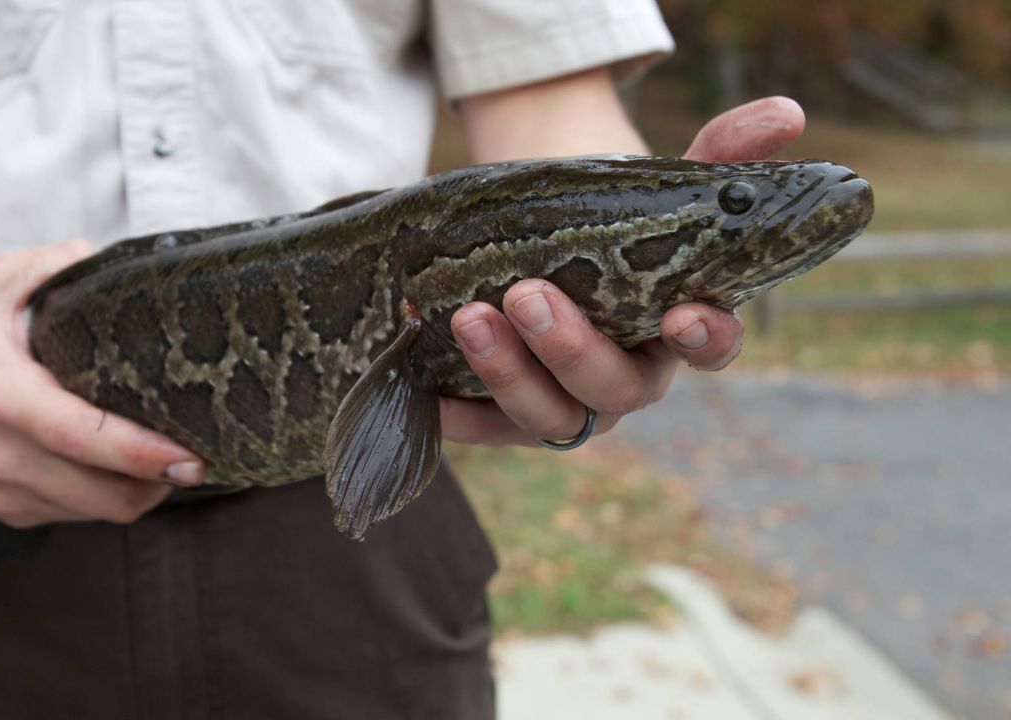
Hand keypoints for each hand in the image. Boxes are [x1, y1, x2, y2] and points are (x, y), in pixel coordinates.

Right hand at [0, 240, 204, 526]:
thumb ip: (54, 264)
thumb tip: (110, 258)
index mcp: (5, 398)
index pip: (86, 440)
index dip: (145, 454)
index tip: (192, 457)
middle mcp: (4, 455)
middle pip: (106, 496)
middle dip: (162, 484)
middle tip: (198, 458)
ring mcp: (2, 490)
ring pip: (96, 513)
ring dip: (139, 494)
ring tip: (167, 461)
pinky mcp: (5, 509)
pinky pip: (75, 516)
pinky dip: (107, 498)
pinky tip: (123, 469)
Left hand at [441, 97, 805, 444]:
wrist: (539, 248)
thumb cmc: (610, 227)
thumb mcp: (659, 185)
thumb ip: (719, 152)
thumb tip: (785, 113)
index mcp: (677, 329)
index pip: (709, 348)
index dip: (704, 340)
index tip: (684, 316)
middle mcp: (627, 378)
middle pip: (615, 389)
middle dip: (571, 349)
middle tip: (526, 295)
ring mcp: (569, 404)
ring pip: (550, 416)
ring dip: (510, 374)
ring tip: (468, 317)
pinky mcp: (510, 418)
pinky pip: (489, 432)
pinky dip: (464, 418)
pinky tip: (433, 391)